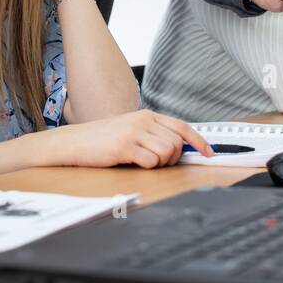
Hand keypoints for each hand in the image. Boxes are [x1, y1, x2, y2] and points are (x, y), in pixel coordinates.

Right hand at [51, 109, 213, 167]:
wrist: (73, 143)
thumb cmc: (102, 140)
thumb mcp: (130, 130)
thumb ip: (152, 134)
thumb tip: (177, 148)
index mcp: (147, 115)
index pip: (182, 126)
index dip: (199, 141)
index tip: (209, 153)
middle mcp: (143, 120)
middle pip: (176, 142)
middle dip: (173, 158)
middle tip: (158, 162)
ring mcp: (134, 132)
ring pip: (167, 152)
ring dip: (160, 164)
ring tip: (143, 162)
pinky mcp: (124, 147)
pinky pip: (151, 161)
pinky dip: (147, 167)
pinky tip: (133, 163)